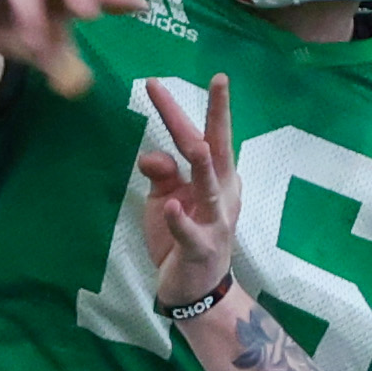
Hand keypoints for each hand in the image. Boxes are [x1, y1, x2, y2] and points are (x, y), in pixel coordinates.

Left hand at [138, 73, 243, 311]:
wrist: (195, 288)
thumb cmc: (181, 235)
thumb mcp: (167, 199)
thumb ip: (162, 173)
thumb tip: (150, 154)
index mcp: (213, 175)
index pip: (195, 134)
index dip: (177, 109)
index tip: (155, 82)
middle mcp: (221, 190)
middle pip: (216, 148)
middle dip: (217, 115)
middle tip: (219, 82)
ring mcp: (215, 219)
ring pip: (211, 187)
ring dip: (203, 166)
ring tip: (193, 144)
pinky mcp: (202, 247)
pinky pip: (192, 232)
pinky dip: (183, 220)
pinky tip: (174, 207)